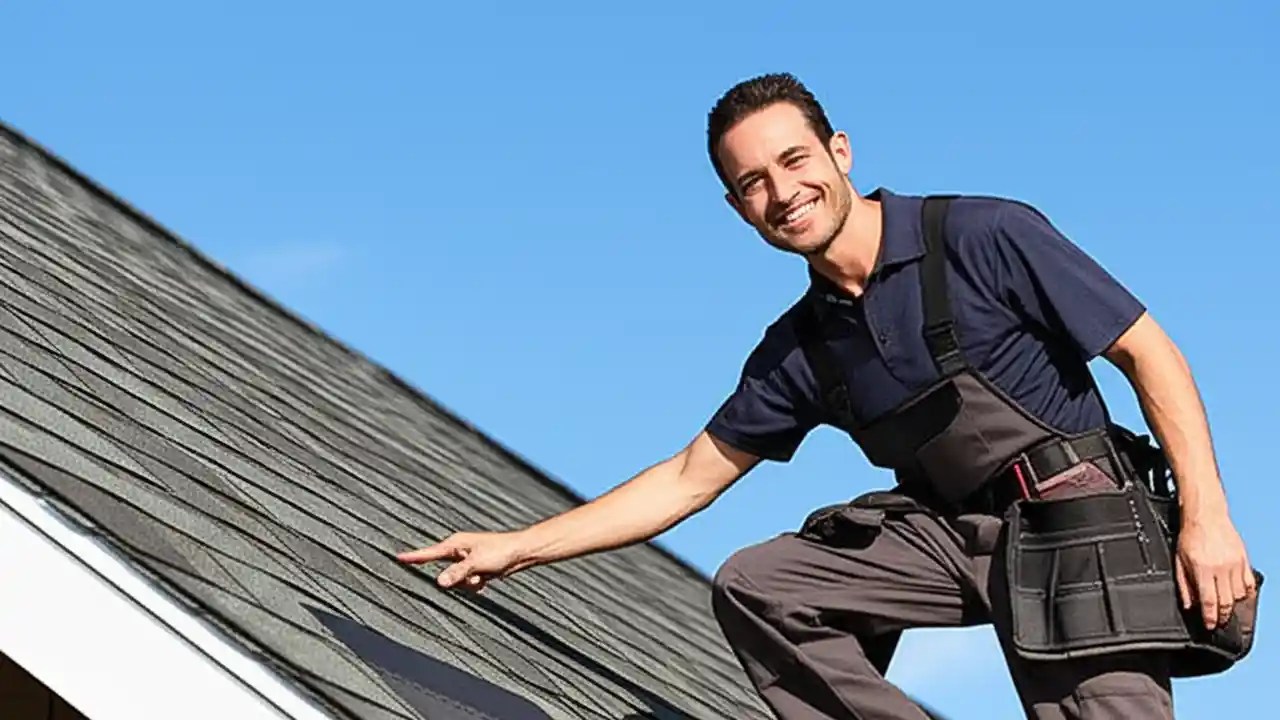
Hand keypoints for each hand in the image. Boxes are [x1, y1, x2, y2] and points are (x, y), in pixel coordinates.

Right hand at [396, 531, 529, 592]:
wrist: (521, 553)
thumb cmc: (501, 551)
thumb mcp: (476, 564)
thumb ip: (457, 573)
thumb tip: (439, 582)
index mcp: (455, 544)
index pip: (428, 553)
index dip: (413, 557)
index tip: (397, 557)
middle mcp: (458, 551)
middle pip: (445, 573)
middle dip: (457, 579)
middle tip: (475, 574)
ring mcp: (467, 560)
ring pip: (457, 581)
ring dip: (469, 583)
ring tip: (484, 573)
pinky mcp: (475, 569)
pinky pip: (468, 584)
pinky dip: (476, 584)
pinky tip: (487, 578)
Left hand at [1175, 512, 1255, 630]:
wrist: (1206, 515)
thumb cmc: (1190, 536)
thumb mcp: (1179, 561)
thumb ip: (1184, 585)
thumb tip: (1188, 605)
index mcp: (1203, 569)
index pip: (1209, 601)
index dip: (1210, 618)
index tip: (1209, 626)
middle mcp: (1221, 568)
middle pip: (1226, 602)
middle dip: (1222, 616)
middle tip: (1218, 622)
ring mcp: (1235, 564)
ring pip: (1240, 595)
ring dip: (1234, 605)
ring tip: (1227, 610)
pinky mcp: (1244, 560)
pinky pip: (1249, 583)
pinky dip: (1246, 594)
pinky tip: (1240, 597)